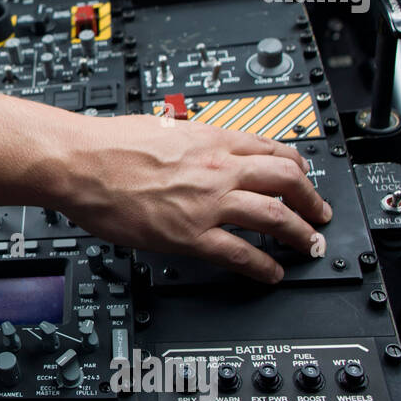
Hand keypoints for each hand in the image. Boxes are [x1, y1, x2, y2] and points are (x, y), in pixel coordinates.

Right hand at [50, 113, 331, 282]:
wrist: (80, 162)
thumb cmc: (106, 145)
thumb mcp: (160, 126)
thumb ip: (185, 138)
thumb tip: (191, 142)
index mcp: (210, 138)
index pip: (271, 148)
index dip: (297, 166)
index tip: (303, 176)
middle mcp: (217, 168)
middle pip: (286, 181)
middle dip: (312, 200)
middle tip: (321, 214)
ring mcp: (207, 203)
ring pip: (275, 217)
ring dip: (301, 234)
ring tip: (310, 246)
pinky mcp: (190, 234)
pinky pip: (240, 253)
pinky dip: (263, 265)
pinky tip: (271, 273)